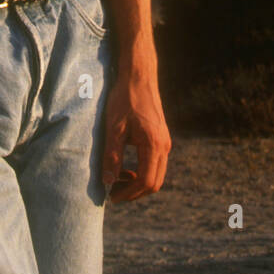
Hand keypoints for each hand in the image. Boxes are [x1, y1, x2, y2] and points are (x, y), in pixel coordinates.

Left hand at [102, 68, 170, 203]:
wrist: (139, 77)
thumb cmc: (124, 99)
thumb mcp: (114, 128)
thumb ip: (112, 156)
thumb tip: (108, 181)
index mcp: (154, 144)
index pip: (145, 181)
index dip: (129, 193)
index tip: (112, 196)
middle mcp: (164, 146)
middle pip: (154, 182)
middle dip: (134, 193)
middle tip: (113, 194)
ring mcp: (165, 142)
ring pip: (156, 174)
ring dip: (138, 183)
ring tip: (117, 183)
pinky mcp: (162, 138)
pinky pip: (155, 163)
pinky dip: (142, 172)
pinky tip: (126, 170)